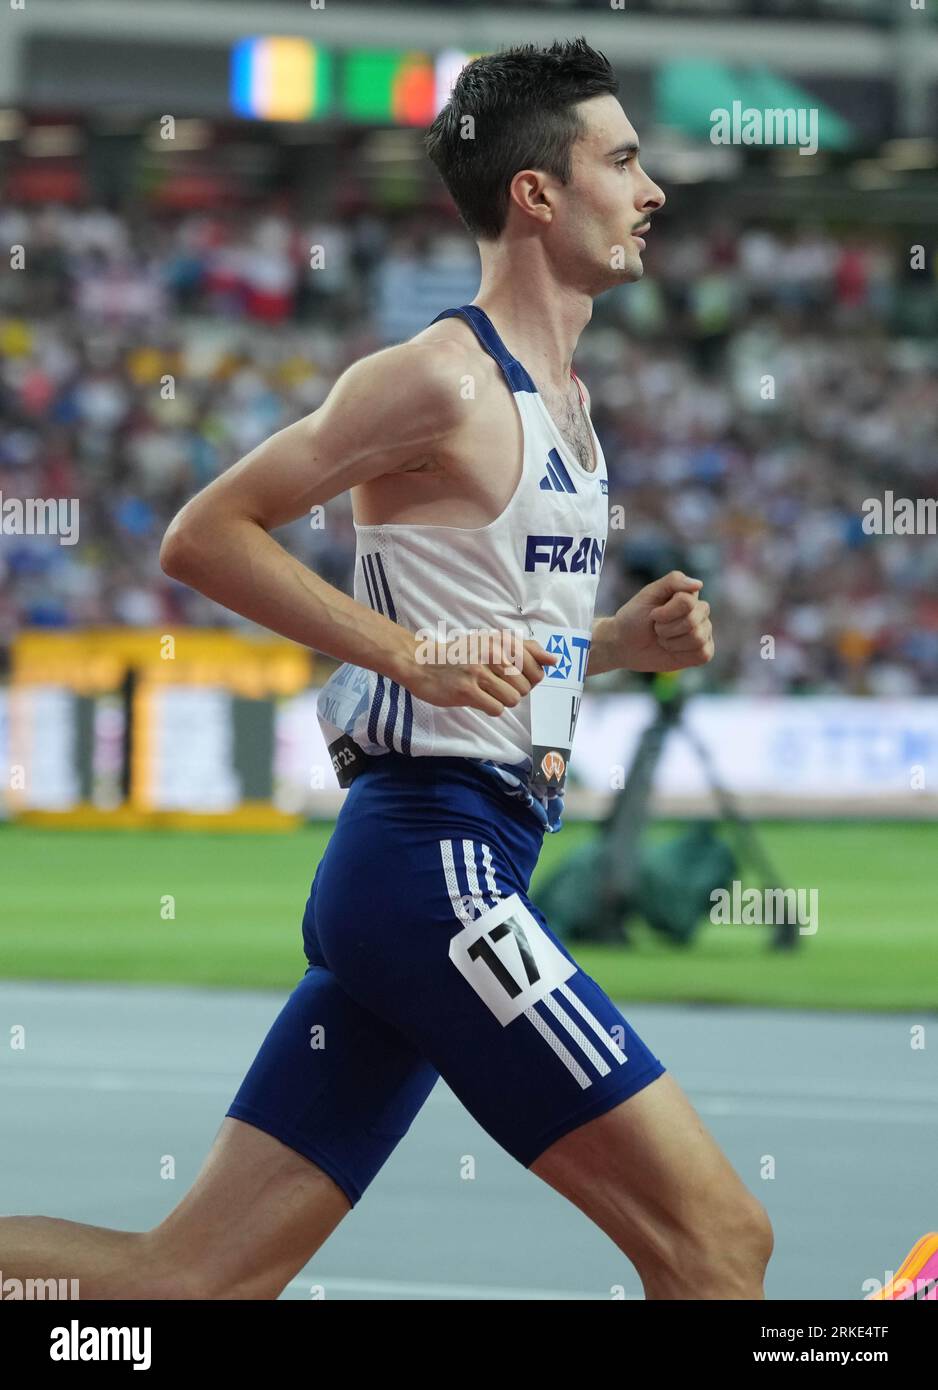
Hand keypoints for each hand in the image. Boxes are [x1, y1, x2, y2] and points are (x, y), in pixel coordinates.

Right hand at [399, 633, 559, 714]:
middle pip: (527, 686)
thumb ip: (525, 649)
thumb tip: (554, 660)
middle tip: (496, 685)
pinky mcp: (467, 691)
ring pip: (513, 699)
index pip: (536, 666)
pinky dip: (490, 708)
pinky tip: (478, 699)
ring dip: (502, 700)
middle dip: (515, 690)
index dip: (530, 678)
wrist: (421, 662)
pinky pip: (496, 708)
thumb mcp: (491, 642)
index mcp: (500, 641)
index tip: (514, 676)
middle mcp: (492, 653)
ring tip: (487, 692)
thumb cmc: (460, 655)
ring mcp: (479, 672)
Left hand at [610, 571, 713, 672]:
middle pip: (692, 621)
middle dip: (665, 629)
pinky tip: (672, 650)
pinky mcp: (703, 652)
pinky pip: (704, 654)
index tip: (652, 614)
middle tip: (656, 629)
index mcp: (689, 594)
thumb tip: (699, 583)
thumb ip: (674, 581)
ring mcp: (703, 632)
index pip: (686, 602)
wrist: (625, 644)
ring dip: (671, 642)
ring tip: (662, 639)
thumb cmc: (636, 617)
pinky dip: (682, 654)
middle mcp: (700, 612)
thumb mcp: (649, 593)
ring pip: (697, 638)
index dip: (664, 613)